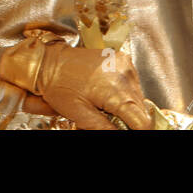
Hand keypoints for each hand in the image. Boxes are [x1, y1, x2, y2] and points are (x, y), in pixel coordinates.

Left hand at [0, 39, 152, 129]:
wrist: (50, 62)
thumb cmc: (60, 86)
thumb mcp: (81, 115)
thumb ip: (105, 128)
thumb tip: (121, 133)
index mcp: (116, 90)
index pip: (142, 120)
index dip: (138, 131)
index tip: (128, 131)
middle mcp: (125, 74)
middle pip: (141, 109)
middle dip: (130, 119)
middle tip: (110, 119)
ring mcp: (125, 64)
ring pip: (138, 96)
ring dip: (128, 106)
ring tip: (106, 106)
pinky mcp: (122, 59)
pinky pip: (132, 83)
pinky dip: (125, 92)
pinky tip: (108, 94)